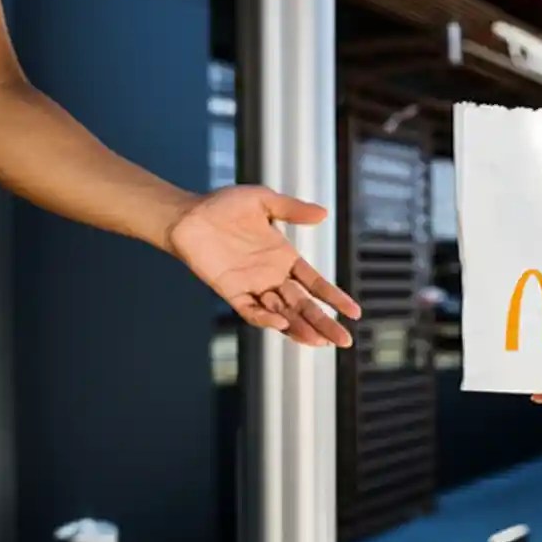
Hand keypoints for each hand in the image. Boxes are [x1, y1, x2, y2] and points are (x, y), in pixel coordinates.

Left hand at [167, 185, 360, 346]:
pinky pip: (251, 311)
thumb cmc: (223, 206)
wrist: (187, 215)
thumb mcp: (263, 200)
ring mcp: (252, 287)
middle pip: (304, 305)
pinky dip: (266, 319)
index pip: (315, 284)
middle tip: (344, 340)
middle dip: (324, 323)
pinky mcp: (231, 292)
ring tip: (320, 341)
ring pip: (282, 313)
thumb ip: (292, 209)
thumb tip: (324, 214)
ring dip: (300, 328)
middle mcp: (272, 277)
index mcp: (284, 258)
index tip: (354, 313)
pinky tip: (282, 325)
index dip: (334, 298)